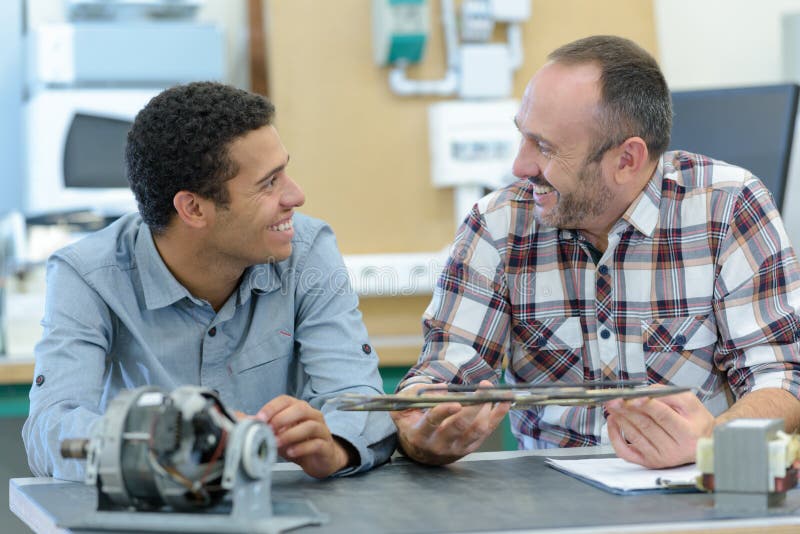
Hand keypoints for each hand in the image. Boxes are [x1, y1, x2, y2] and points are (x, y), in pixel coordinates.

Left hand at [254, 395, 352, 477]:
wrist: (320, 458)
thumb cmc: (298, 442)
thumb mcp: (278, 433)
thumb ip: (262, 426)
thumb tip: (239, 418)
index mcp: (298, 408)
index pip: (285, 400)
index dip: (271, 408)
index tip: (259, 419)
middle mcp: (312, 415)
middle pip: (300, 409)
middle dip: (281, 419)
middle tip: (269, 431)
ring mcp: (321, 429)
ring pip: (309, 425)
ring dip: (290, 434)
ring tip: (277, 443)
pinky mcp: (325, 445)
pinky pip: (315, 443)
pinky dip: (302, 447)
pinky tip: (291, 453)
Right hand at [391, 380, 510, 464]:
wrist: (420, 453)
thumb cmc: (412, 425)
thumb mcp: (403, 410)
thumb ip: (415, 395)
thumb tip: (443, 388)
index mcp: (421, 434)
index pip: (433, 422)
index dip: (444, 412)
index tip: (456, 402)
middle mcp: (440, 444)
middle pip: (460, 426)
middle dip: (474, 406)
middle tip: (483, 388)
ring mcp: (457, 448)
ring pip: (477, 429)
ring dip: (487, 409)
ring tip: (490, 391)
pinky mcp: (470, 448)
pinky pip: (487, 431)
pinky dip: (497, 416)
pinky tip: (504, 402)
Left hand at [604, 388, 713, 467]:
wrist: (701, 444)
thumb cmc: (695, 422)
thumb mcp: (690, 402)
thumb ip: (667, 394)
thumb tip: (643, 393)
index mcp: (688, 433)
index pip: (664, 417)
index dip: (647, 405)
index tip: (633, 397)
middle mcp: (674, 449)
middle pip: (646, 426)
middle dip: (627, 410)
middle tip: (613, 398)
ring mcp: (659, 458)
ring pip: (634, 436)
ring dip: (620, 419)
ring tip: (612, 405)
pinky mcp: (647, 462)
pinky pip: (625, 452)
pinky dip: (615, 436)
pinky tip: (613, 422)